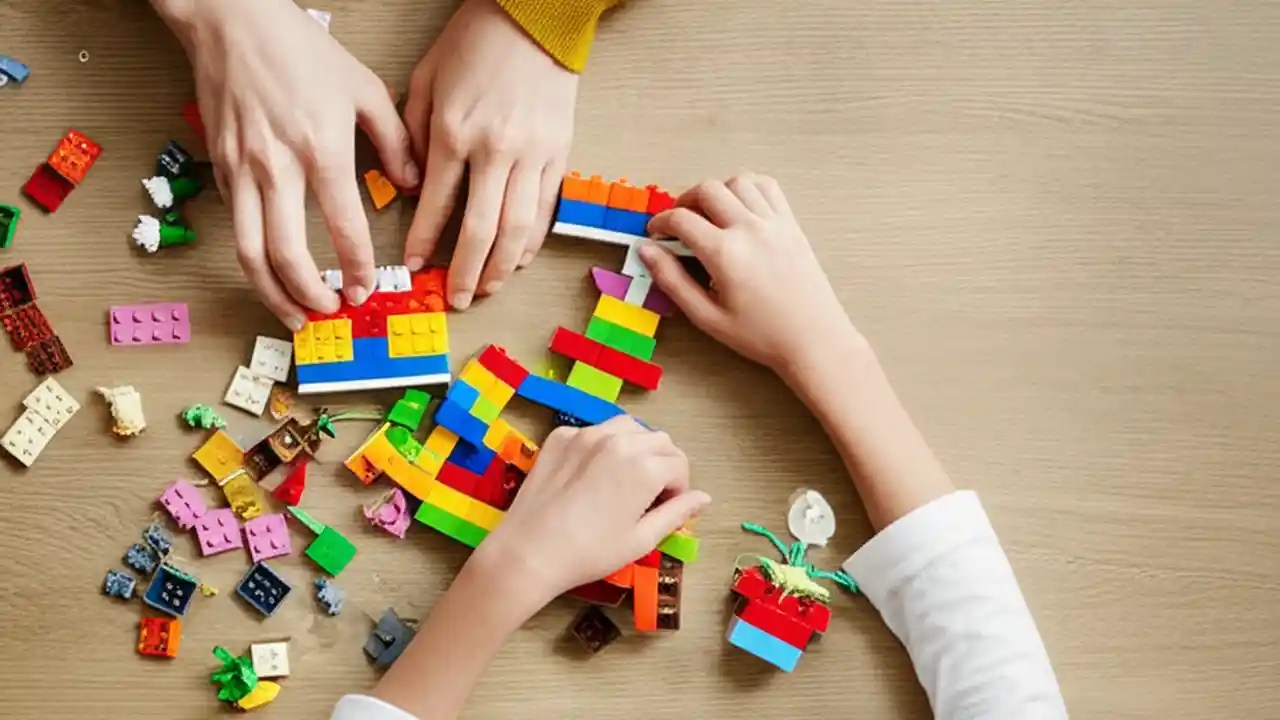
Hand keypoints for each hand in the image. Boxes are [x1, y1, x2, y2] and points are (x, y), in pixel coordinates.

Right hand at [161, 0, 417, 329]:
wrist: (232, 21)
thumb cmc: (300, 50)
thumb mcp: (363, 88)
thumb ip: (395, 141)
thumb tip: (413, 183)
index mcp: (321, 149)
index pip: (342, 227)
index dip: (358, 267)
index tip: (367, 289)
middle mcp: (277, 167)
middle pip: (285, 254)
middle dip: (309, 294)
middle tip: (330, 311)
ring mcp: (241, 170)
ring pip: (247, 251)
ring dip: (271, 292)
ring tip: (294, 313)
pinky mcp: (220, 168)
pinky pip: (235, 225)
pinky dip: (252, 257)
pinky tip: (272, 269)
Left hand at [403, 0, 576, 308]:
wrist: (534, 18)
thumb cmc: (474, 44)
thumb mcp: (425, 81)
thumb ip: (414, 135)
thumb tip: (415, 186)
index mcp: (455, 132)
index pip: (437, 204)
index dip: (423, 241)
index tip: (413, 266)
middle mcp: (496, 151)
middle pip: (480, 230)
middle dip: (464, 272)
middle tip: (455, 298)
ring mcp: (532, 156)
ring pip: (517, 229)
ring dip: (499, 267)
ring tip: (485, 288)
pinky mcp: (559, 155)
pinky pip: (545, 211)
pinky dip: (531, 243)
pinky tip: (516, 261)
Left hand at [477, 417, 710, 601]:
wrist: (528, 552)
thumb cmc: (589, 553)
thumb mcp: (641, 539)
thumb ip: (676, 513)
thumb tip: (703, 498)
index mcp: (644, 466)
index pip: (679, 465)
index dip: (678, 489)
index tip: (665, 509)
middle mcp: (618, 440)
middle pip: (659, 440)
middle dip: (663, 464)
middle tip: (649, 496)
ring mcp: (586, 434)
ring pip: (629, 428)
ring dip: (637, 448)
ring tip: (625, 479)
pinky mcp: (560, 437)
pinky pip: (594, 431)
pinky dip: (604, 446)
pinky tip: (592, 475)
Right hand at [640, 174, 857, 375]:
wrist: (813, 339)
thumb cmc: (761, 335)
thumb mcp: (707, 317)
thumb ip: (672, 280)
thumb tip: (646, 251)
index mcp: (725, 253)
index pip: (681, 219)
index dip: (660, 223)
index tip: (655, 233)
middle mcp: (749, 229)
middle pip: (707, 190)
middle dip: (684, 201)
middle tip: (678, 222)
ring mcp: (774, 223)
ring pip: (737, 182)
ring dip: (716, 191)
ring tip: (708, 213)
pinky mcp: (791, 224)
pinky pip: (767, 187)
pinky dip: (747, 187)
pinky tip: (740, 207)